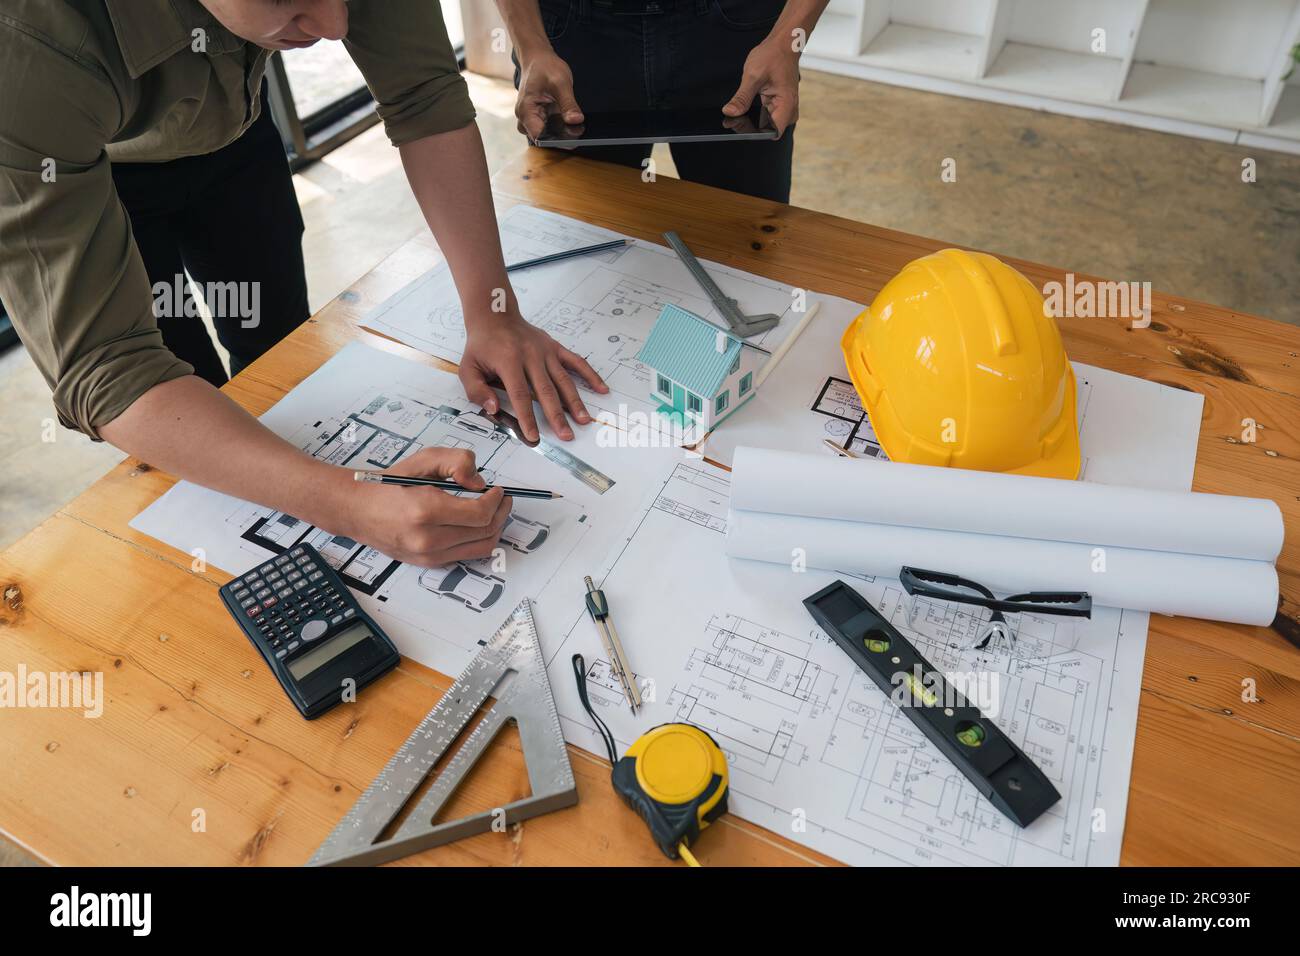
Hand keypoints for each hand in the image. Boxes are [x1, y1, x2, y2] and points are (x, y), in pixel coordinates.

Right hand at [340, 448, 511, 566]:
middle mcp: (428, 539)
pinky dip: (479, 539)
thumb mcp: (423, 460)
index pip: (480, 513)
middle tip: (502, 498)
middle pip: (485, 532)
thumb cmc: (389, 484)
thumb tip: (480, 483)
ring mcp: (428, 556)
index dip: (496, 500)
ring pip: (481, 548)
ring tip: (494, 511)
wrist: (357, 510)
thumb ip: (456, 462)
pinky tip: (476, 523)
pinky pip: (466, 555)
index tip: (497, 489)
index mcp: (425, 511)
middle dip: (501, 513)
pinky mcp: (428, 564)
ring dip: (495, 528)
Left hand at [458, 308, 607, 441]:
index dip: (527, 417)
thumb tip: (493, 408)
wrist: (495, 315)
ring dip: (575, 401)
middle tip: (566, 435)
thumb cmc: (481, 345)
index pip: (520, 395)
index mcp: (509, 362)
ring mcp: (546, 351)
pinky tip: (601, 389)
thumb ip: (477, 390)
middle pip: (546, 391)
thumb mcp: (467, 367)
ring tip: (584, 420)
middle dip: (557, 416)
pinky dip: (590, 375)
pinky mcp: (555, 348)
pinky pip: (576, 362)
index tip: (533, 436)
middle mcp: (530, 356)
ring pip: (564, 380)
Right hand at [515, 50, 583, 140]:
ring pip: (546, 135)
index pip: (539, 136)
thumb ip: (568, 103)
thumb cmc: (545, 66)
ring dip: (561, 133)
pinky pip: (549, 128)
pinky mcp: (538, 116)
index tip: (573, 136)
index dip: (556, 139)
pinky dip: (560, 127)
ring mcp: (531, 118)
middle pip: (543, 138)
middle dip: (561, 137)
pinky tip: (571, 122)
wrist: (538, 58)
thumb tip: (577, 121)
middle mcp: (525, 117)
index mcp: (526, 110)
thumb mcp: (560, 82)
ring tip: (577, 127)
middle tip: (579, 131)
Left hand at [721, 37, 800, 135]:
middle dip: (752, 126)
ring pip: (768, 124)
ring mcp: (785, 108)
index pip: (773, 132)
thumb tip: (729, 113)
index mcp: (786, 104)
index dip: (756, 132)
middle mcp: (789, 109)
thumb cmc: (773, 55)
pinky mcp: (779, 104)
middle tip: (735, 116)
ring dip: (753, 120)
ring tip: (741, 107)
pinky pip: (768, 116)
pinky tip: (746, 106)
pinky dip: (756, 114)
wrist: (784, 43)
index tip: (740, 125)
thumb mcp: (753, 76)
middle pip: (770, 130)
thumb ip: (741, 98)